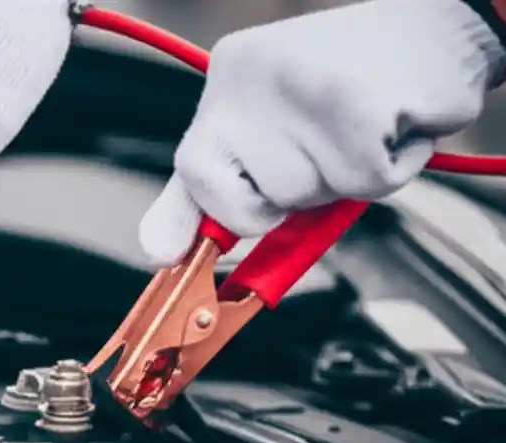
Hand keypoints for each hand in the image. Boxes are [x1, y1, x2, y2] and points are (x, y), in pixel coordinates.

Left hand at [139, 0, 504, 265]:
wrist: (439, 31)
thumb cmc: (355, 92)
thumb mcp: (268, 135)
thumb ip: (211, 193)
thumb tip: (160, 252)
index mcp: (226, 86)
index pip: (190, 171)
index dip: (210, 216)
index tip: (190, 253)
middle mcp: (249, 81)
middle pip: (250, 206)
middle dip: (292, 201)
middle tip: (323, 154)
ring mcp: (297, 88)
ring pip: (309, 197)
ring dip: (349, 180)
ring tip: (365, 131)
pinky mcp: (352, 102)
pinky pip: (364, 184)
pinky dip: (392, 169)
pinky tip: (395, 125)